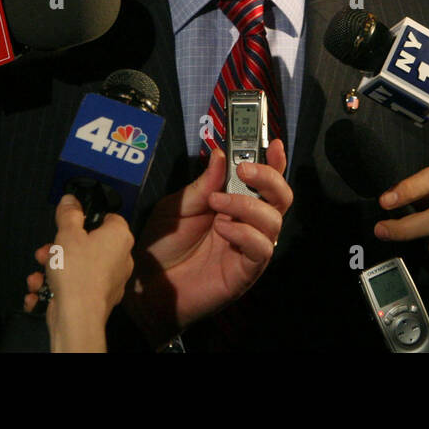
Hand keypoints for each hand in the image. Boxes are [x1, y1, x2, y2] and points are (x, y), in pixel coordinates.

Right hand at [23, 194, 133, 351]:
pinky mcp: (98, 300)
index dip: (88, 218)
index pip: (109, 218)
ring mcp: (111, 281)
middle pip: (89, 244)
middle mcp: (121, 259)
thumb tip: (70, 199)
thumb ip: (69, 214)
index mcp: (119, 237)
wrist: (78, 316)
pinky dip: (58, 287)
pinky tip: (40, 290)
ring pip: (79, 266)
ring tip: (38, 275)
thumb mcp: (67, 233)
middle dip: (61, 248)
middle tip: (45, 251)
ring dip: (55, 268)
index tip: (69, 222)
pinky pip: (77, 286)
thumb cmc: (76, 270)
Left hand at [125, 140, 291, 343]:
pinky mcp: (246, 271)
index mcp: (232, 202)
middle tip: (244, 170)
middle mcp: (246, 223)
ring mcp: (248, 247)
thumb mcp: (178, 206)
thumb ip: (203, 183)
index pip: (263, 180)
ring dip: (248, 205)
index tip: (274, 144)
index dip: (273, 162)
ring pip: (274, 220)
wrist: (147, 284)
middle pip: (280, 196)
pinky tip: (223, 230)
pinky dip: (246, 234)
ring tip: (217, 203)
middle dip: (268, 178)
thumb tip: (220, 154)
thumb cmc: (162, 244)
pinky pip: (262, 248)